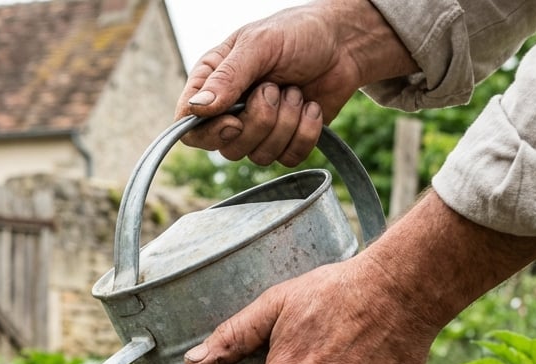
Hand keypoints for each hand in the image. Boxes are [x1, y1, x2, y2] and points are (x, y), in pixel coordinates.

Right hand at [176, 0, 417, 165]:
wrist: (346, 44)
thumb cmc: (298, 33)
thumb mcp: (259, 45)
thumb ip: (228, 77)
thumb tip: (198, 109)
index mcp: (213, 83)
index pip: (189, 125)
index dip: (209, 132)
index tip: (234, 121)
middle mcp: (231, 110)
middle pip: (227, 146)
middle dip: (260, 121)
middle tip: (275, 88)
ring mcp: (258, 129)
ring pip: (258, 156)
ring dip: (286, 123)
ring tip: (296, 92)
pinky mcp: (286, 140)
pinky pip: (288, 158)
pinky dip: (305, 133)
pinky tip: (311, 106)